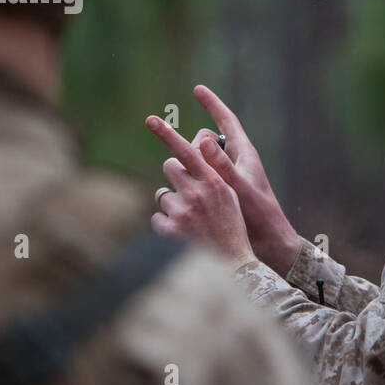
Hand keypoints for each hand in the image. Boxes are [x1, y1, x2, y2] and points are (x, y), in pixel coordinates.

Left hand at [146, 115, 256, 270]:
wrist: (232, 263)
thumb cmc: (232, 227)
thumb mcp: (229, 197)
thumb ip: (211, 175)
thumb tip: (193, 155)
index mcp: (215, 182)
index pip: (187, 151)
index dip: (167, 134)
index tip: (152, 120)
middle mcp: (198, 193)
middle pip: (170, 166)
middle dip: (175, 175)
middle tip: (186, 189)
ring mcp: (183, 211)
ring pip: (162, 193)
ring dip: (171, 203)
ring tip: (188, 219)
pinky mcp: (171, 229)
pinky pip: (157, 217)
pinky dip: (166, 224)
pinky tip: (181, 233)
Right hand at [186, 84, 301, 274]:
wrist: (268, 241)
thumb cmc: (259, 214)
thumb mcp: (238, 187)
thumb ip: (221, 166)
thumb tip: (202, 141)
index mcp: (244, 152)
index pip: (226, 120)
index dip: (212, 103)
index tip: (197, 89)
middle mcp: (234, 160)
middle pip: (204, 140)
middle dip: (193, 147)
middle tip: (190, 165)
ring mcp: (226, 174)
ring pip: (198, 159)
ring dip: (189, 166)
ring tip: (190, 184)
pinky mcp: (219, 189)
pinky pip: (199, 175)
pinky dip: (190, 178)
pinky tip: (183, 190)